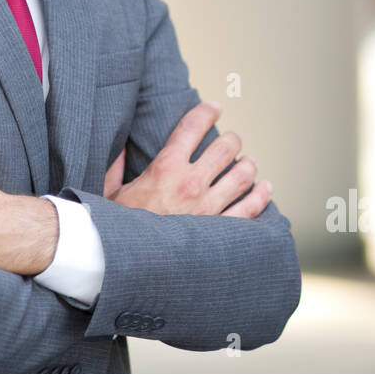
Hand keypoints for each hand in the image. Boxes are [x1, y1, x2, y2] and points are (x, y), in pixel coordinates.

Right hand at [102, 102, 272, 217]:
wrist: (129, 266)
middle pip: (225, 147)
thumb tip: (121, 145)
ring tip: (247, 162)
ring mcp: (209, 208)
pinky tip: (265, 189)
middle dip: (231, 139)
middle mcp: (191, 184)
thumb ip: (116, 166)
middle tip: (231, 139)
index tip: (213, 107)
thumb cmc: (119, 230)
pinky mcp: (219, 231)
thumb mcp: (110, 193)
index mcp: (164, 168)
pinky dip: (261, 196)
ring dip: (248, 164)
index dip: (206, 111)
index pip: (192, 127)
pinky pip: (250, 209)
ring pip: (243, 174)